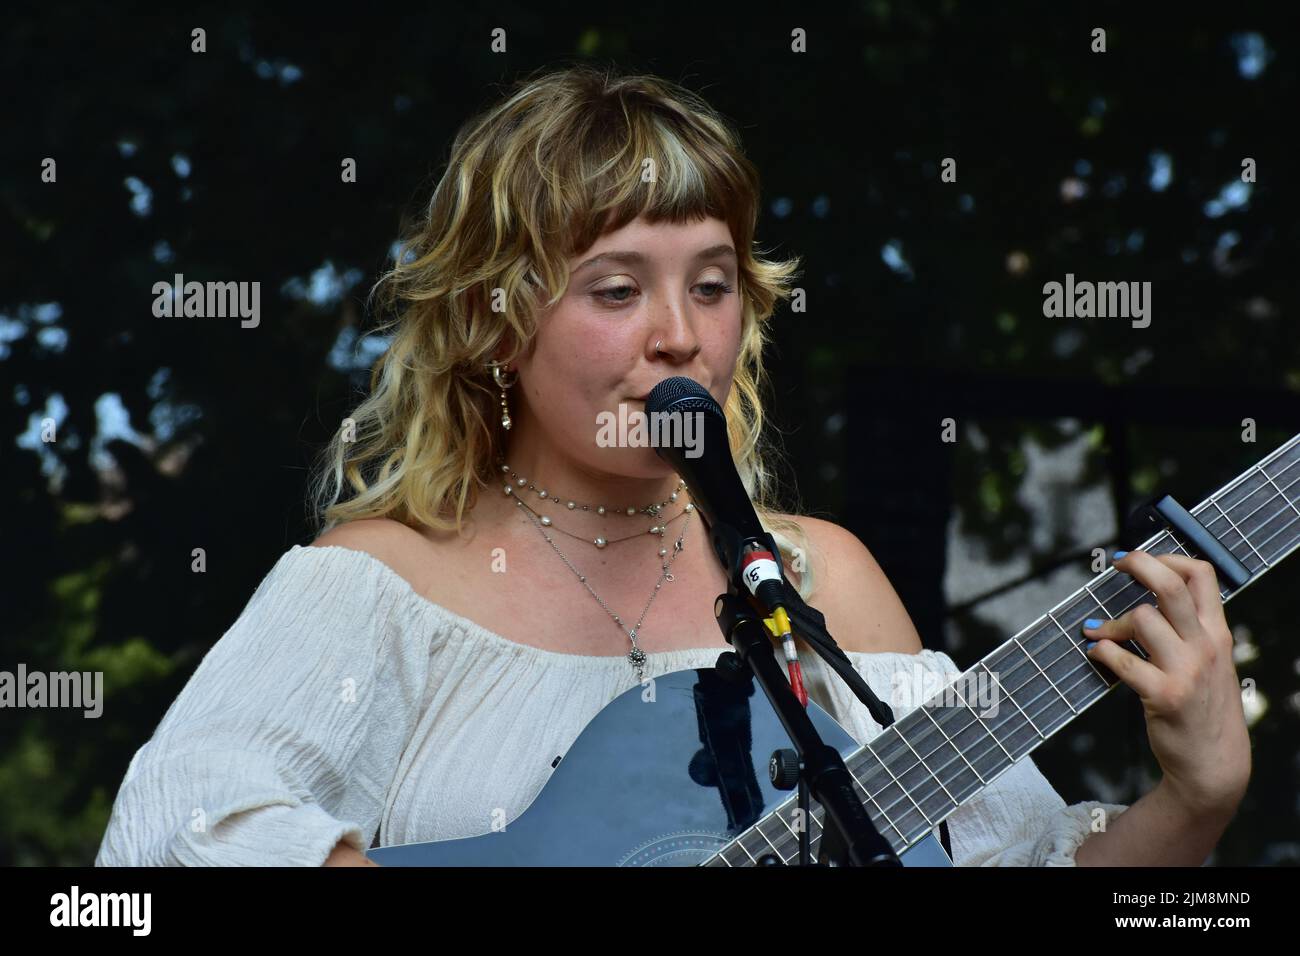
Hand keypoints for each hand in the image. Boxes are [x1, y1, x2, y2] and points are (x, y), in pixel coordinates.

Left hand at [1082, 550, 1250, 818]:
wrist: (1214, 765)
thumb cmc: (1203, 707)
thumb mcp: (1211, 662)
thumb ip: (1189, 631)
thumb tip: (1151, 596)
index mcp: (1217, 633)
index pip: (1201, 575)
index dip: (1168, 558)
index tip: (1140, 560)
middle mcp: (1205, 646)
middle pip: (1170, 586)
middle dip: (1138, 564)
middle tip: (1116, 564)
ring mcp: (1186, 671)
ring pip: (1142, 618)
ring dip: (1112, 623)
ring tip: (1099, 634)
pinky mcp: (1164, 695)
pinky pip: (1123, 660)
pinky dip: (1102, 652)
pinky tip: (1097, 654)